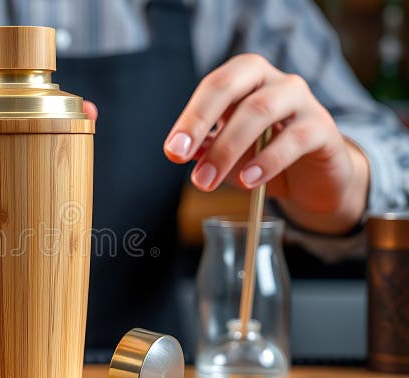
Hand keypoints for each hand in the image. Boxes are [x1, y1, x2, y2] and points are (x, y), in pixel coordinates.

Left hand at [163, 53, 368, 233]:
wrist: (316, 178)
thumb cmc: (266, 155)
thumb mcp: (230, 154)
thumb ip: (207, 148)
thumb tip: (181, 150)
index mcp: (247, 77)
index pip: (213, 86)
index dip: (190, 117)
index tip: (172, 151)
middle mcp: (274, 80)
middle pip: (231, 86)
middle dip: (200, 121)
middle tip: (179, 157)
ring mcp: (303, 100)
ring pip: (260, 110)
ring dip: (227, 148)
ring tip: (208, 180)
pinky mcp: (324, 128)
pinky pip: (294, 138)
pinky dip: (266, 161)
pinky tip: (248, 180)